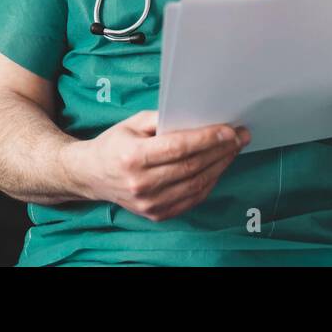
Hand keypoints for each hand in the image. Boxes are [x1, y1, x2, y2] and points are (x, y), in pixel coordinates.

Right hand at [63, 110, 250, 221]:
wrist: (91, 175)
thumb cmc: (114, 144)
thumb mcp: (133, 123)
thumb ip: (163, 118)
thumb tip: (198, 116)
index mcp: (132, 157)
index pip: (178, 148)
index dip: (207, 139)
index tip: (229, 130)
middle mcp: (141, 184)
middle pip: (192, 167)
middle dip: (221, 150)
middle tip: (240, 136)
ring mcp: (149, 203)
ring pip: (196, 184)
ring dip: (220, 166)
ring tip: (233, 150)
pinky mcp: (156, 214)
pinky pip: (191, 199)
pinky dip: (209, 182)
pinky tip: (218, 167)